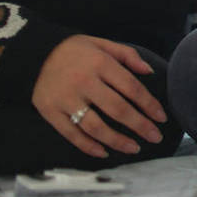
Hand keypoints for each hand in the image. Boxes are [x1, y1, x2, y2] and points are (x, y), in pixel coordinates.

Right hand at [31, 35, 168, 158]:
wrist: (34, 53)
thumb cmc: (76, 50)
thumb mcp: (103, 44)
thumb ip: (128, 55)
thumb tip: (150, 71)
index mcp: (100, 63)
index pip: (131, 88)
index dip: (149, 104)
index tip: (161, 118)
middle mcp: (84, 82)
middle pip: (117, 109)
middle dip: (140, 126)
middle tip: (155, 137)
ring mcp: (66, 99)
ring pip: (95, 126)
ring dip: (117, 141)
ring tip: (134, 148)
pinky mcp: (50, 112)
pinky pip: (71, 134)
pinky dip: (88, 146)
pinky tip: (104, 152)